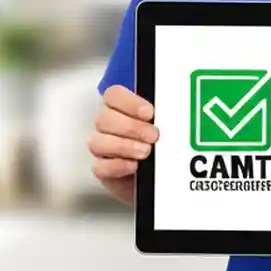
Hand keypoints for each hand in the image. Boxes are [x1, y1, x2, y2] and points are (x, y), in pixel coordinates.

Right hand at [88, 85, 159, 204]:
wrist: (160, 174)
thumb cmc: (162, 145)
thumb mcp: (166, 125)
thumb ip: (164, 115)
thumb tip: (172, 110)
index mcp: (122, 108)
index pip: (113, 95)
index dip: (129, 102)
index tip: (149, 113)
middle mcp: (109, 126)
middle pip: (105, 118)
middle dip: (132, 127)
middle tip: (153, 135)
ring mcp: (103, 148)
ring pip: (98, 142)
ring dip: (125, 146)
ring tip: (146, 152)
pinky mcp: (103, 170)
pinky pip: (100, 167)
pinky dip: (118, 166)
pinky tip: (134, 165)